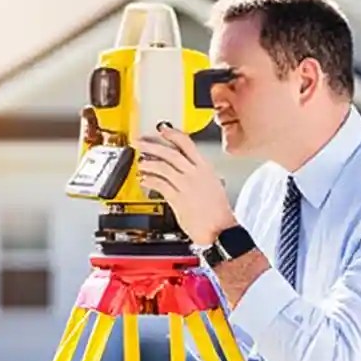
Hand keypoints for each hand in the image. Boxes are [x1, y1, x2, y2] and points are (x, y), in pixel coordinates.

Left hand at [133, 123, 236, 244]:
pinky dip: (149, 181)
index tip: (162, 129)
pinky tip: (144, 180)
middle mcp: (195, 174)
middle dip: (152, 145)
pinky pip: (160, 185)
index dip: (172, 134)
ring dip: (148, 163)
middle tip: (140, 142)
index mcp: (205, 169)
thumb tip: (190, 170)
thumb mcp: (214, 186)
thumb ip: (201, 176)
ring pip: (163, 167)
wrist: (220, 230)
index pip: (187, 143)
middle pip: (171, 153)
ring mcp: (186, 186)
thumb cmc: (218, 213)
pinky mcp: (178, 199)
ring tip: (141, 163)